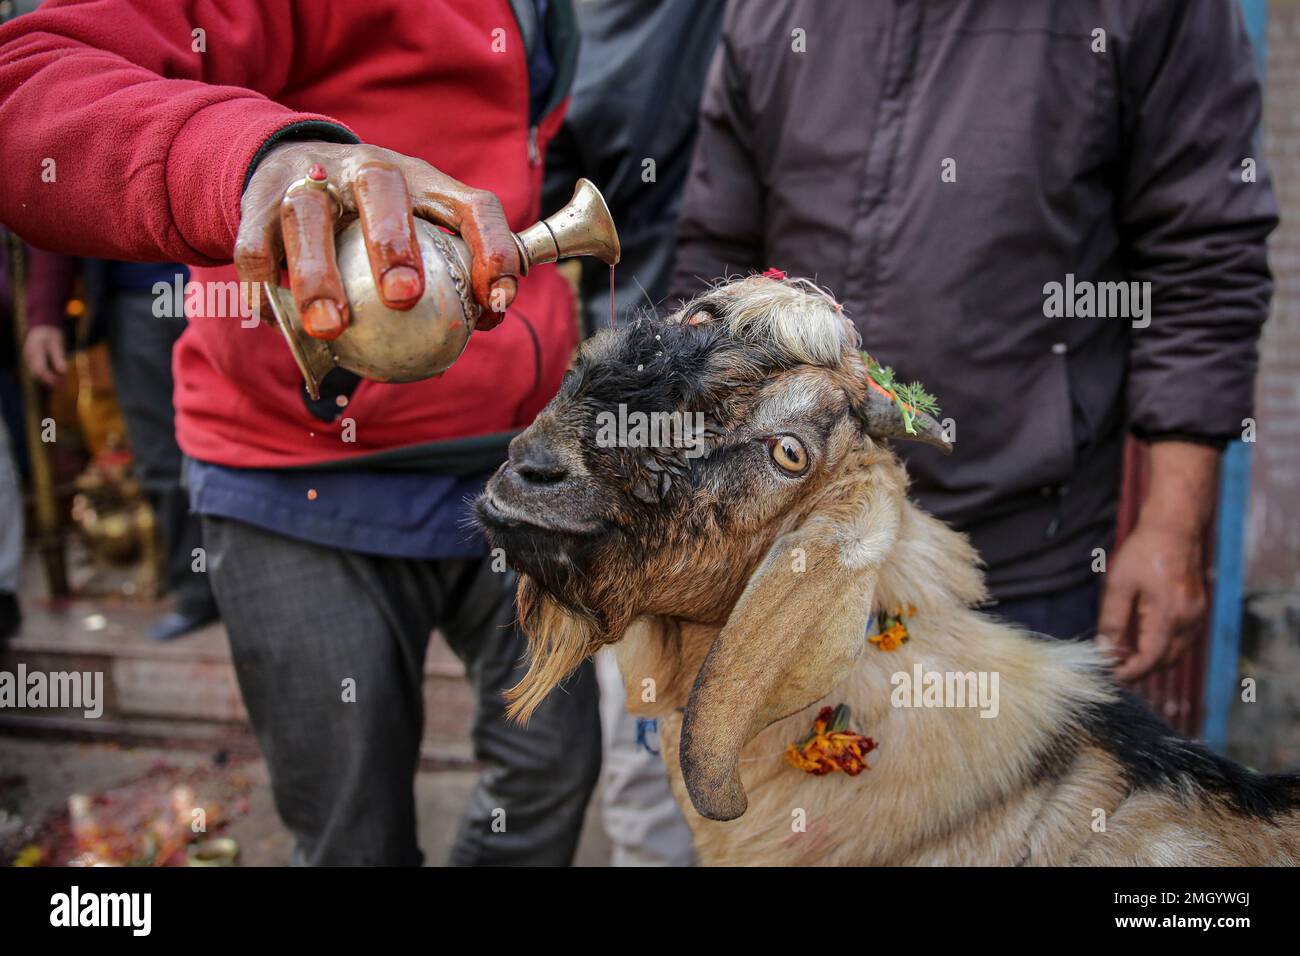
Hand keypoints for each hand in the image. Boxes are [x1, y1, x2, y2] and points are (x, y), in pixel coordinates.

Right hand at [23, 326, 67, 387]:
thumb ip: (59, 356)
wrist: (42, 325)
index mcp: (35, 351)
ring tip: (62, 384)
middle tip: (63, 387)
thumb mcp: (57, 342)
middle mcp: (29, 355)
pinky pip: (37, 369)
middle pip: (36, 373)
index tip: (60, 384)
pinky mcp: (31, 359)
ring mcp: (28, 357)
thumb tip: (63, 371)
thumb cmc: (51, 333)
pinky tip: (57, 377)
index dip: (50, 378)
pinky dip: (46, 375)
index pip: (39, 369)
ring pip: (36, 372)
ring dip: (48, 379)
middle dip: (49, 381)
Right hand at [235, 141, 520, 338]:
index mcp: (422, 180)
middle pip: (381, 184)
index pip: (471, 203)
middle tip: (402, 299)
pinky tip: (275, 322)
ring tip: (329, 327)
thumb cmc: (374, 222)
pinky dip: (263, 285)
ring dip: (317, 273)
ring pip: (307, 215)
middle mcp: (365, 168)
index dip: (493, 247)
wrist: (286, 167)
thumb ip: (450, 274)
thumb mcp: (418, 232)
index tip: (496, 300)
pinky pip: (256, 245)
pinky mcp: (256, 201)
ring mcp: (307, 179)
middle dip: (394, 242)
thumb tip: (483, 322)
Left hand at [1094, 441, 1219, 681]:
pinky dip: (1163, 647)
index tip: (1110, 675)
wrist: (1174, 529)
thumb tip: (1105, 649)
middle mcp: (1188, 621)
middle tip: (1114, 669)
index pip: (1150, 659)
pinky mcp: (1197, 610)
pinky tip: (1142, 641)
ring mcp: (1196, 616)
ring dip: (1152, 660)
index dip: (1130, 672)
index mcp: (1168, 616)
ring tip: (1124, 657)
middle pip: (1165, 661)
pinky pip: (1181, 640)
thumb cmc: (1144, 553)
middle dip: (1140, 669)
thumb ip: (1112, 620)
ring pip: (1175, 653)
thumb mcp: (1118, 585)